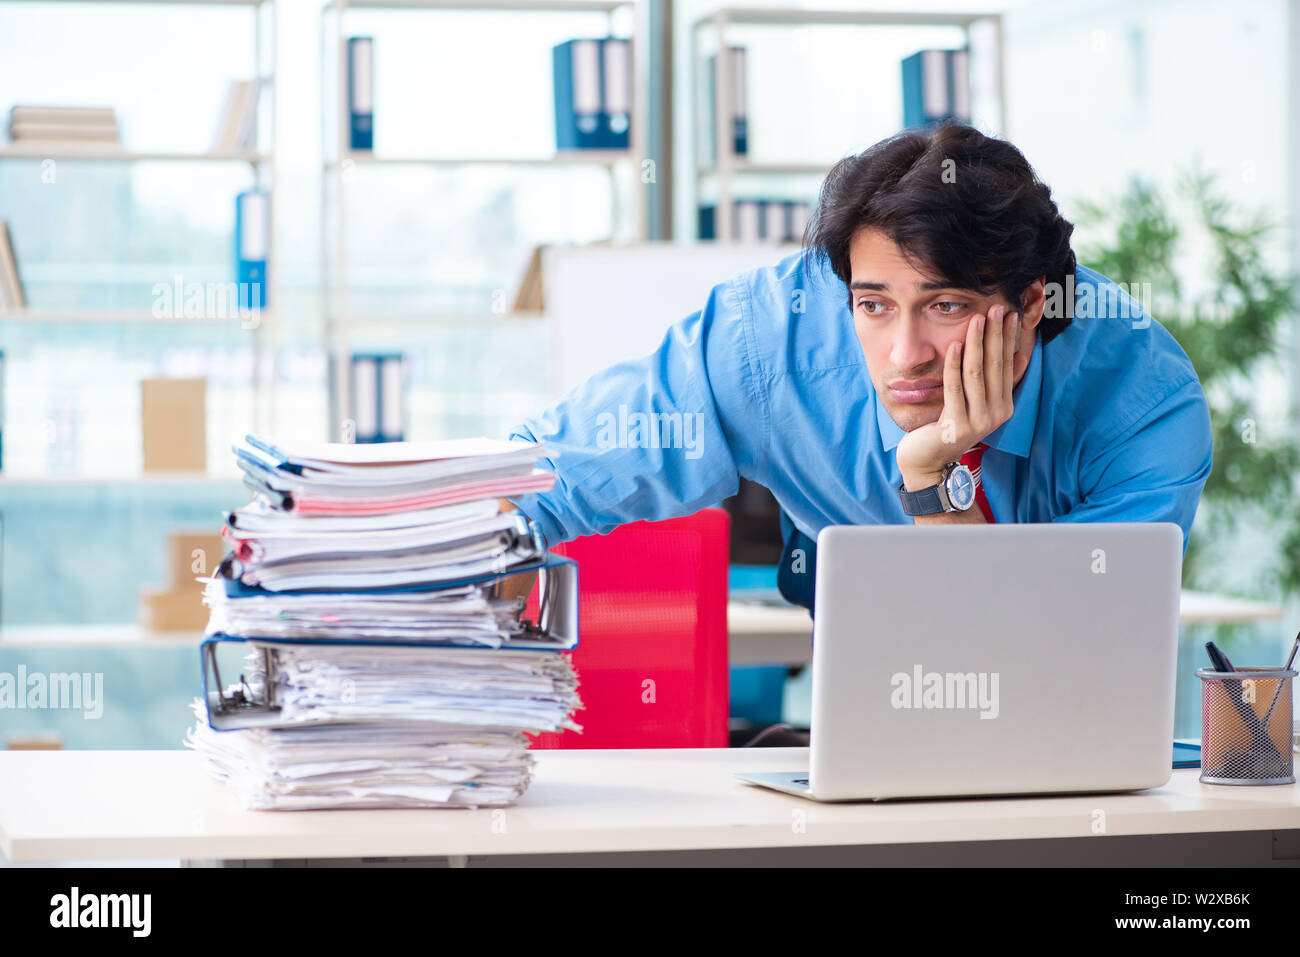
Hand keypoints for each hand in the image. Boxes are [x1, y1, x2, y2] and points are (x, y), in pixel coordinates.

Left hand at [895, 303, 1018, 488]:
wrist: (927, 460)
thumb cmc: (949, 426)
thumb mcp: (977, 403)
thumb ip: (995, 383)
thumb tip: (1021, 356)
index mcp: (1004, 406)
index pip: (1008, 366)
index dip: (1008, 339)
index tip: (1008, 314)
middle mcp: (995, 414)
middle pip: (995, 366)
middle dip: (995, 335)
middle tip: (994, 308)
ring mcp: (977, 422)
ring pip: (977, 374)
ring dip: (976, 344)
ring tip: (975, 320)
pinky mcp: (956, 426)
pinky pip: (955, 388)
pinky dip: (954, 365)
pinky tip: (954, 345)